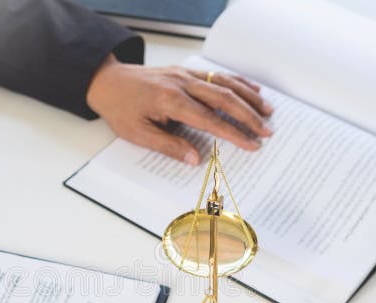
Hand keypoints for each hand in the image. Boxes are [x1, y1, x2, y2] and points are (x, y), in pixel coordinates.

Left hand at [86, 54, 272, 164]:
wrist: (108, 82)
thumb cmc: (121, 109)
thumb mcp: (138, 134)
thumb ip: (169, 146)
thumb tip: (196, 159)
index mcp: (170, 101)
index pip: (210, 119)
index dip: (234, 133)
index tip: (252, 144)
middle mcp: (182, 84)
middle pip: (224, 99)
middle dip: (249, 116)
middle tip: (267, 131)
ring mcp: (186, 75)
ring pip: (225, 83)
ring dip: (248, 98)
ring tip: (267, 112)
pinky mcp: (186, 72)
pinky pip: (217, 75)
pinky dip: (237, 82)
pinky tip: (252, 90)